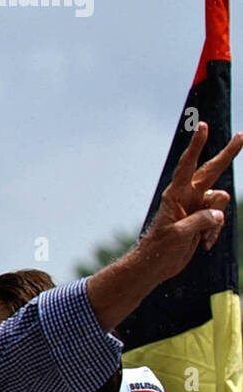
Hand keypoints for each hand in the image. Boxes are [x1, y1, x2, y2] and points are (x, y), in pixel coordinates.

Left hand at [134, 122, 242, 282]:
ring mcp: (196, 206)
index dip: (196, 146)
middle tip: (242, 136)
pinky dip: (215, 233)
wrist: (156, 264)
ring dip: (217, 222)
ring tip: (201, 239)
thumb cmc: (160, 248)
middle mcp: (187, 196)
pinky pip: (220, 219)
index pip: (188, 165)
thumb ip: (199, 221)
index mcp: (175, 194)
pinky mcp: (203, 219)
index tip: (203, 126)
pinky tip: (203, 245)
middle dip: (227, 154)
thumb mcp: (178, 235)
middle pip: (212, 171)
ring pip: (221, 201)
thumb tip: (218, 213)